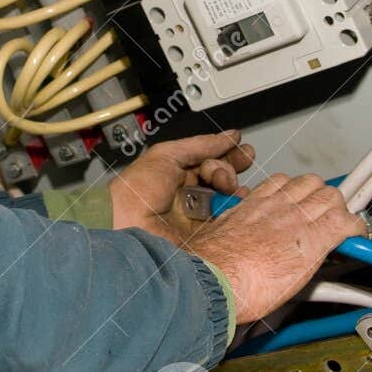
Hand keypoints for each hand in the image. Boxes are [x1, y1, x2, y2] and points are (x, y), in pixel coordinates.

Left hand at [109, 130, 253, 244]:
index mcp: (177, 175)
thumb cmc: (138, 189)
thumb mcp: (166, 155)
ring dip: (232, 186)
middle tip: (232, 166)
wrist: (129, 226)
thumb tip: (230, 136)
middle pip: (221, 178)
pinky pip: (227, 219)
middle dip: (231, 168)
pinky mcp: (205, 235)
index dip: (227, 154)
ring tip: (226, 184)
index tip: (242, 148)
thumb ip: (199, 145)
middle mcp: (190, 194)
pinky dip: (236, 208)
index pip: (210, 161)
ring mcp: (198, 215)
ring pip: (227, 197)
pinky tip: (239, 199)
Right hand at [182, 174, 365, 322]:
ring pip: (331, 196)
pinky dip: (356, 228)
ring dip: (337, 209)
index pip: (282, 182)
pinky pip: (346, 223)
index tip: (299, 203)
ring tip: (339, 226)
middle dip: (320, 197)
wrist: (214, 279)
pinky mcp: (313, 240)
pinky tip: (357, 237)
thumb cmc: (209, 268)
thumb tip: (233, 239)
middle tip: (322, 215)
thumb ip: (231, 230)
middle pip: (311, 183)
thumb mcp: (216, 238)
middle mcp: (276, 206)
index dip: (296, 192)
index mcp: (251, 205)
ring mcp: (296, 220)